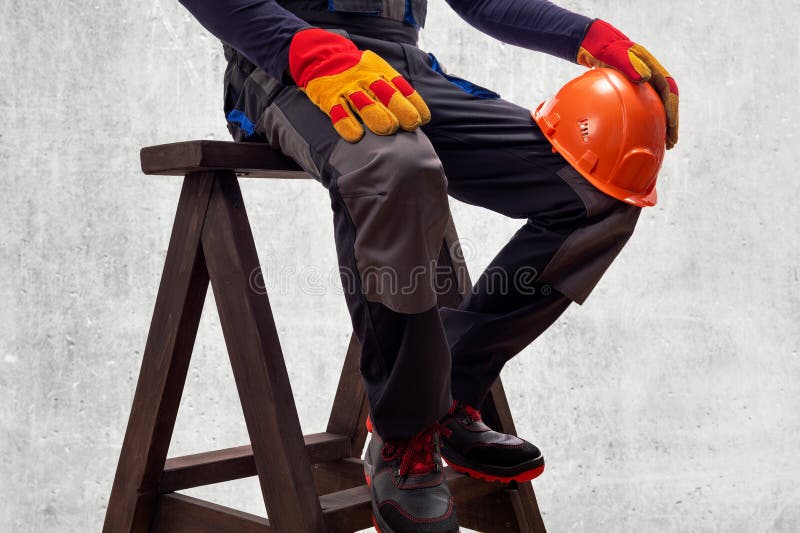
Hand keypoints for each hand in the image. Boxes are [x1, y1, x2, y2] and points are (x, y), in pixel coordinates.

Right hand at [289, 28, 430, 142]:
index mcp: (380, 72)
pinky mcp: (329, 97)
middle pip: (385, 94)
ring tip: (388, 129)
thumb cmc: (356, 72)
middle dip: (400, 109)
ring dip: (376, 116)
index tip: (422, 118)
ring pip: (363, 102)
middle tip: (410, 124)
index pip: (401, 87)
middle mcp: (365, 79)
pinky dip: (346, 123)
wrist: (321, 56)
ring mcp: (347, 88)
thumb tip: (418, 117)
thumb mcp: (377, 72)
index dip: (413, 103)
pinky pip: (338, 111)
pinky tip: (356, 136)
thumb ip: (394, 90)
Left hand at [577, 19, 678, 148]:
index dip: (672, 113)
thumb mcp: (618, 56)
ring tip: (660, 143)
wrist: (599, 47)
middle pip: (667, 104)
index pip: (669, 94)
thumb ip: (631, 65)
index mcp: (654, 72)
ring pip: (656, 107)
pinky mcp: (635, 91)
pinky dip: (645, 120)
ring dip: (660, 124)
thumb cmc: (609, 51)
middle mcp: (653, 80)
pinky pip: (644, 108)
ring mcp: (644, 86)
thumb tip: (645, 78)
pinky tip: (639, 133)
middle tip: (671, 143)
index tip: (672, 129)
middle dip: (671, 124)